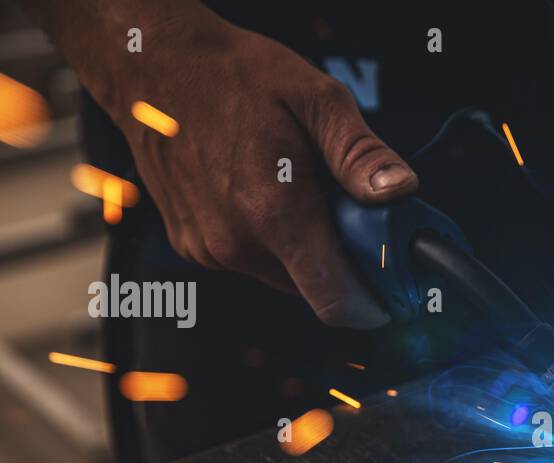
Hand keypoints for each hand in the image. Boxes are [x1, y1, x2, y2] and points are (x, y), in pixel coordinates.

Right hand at [30, 0, 417, 327]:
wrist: (151, 67)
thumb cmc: (233, 76)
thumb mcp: (315, 99)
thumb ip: (359, 154)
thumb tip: (401, 191)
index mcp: (274, 213)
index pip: (335, 301)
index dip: (371, 303)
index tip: (389, 287)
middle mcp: (237, 243)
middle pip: (314, 287)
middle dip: (338, 260)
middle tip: (341, 209)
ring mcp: (210, 250)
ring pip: (283, 275)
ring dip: (302, 248)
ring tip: (295, 190)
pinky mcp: (192, 247)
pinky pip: (250, 261)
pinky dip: (267, 239)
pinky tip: (259, 192)